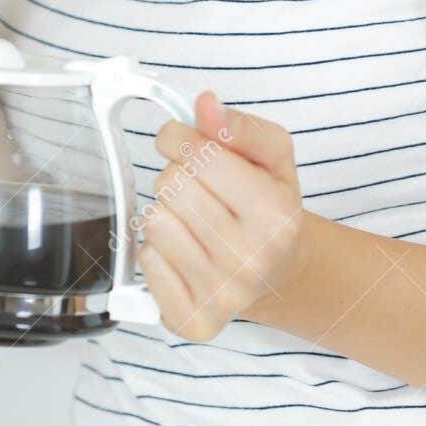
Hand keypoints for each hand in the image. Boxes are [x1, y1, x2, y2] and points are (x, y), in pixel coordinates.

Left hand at [139, 92, 305, 341]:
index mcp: (274, 215)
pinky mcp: (190, 319)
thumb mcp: (274, 156)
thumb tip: (205, 105)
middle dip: (178, 175)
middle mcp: (250, 260)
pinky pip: (146, 261)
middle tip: (200, 188)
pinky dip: (158, 250)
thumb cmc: (272, 207)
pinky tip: (185, 251)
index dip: (180, 136)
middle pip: (171, 185)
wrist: (279, 272)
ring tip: (194, 220)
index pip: (198, 154)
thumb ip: (240, 126)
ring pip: (153, 221)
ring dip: (167, 212)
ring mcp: (219, 295)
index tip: (182, 139)